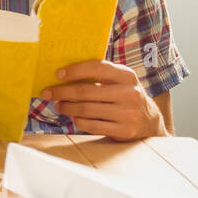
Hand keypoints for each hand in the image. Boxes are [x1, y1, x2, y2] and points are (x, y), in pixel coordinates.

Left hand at [42, 60, 164, 139]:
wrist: (150, 121)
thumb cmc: (126, 96)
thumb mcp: (120, 81)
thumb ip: (100, 75)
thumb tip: (63, 74)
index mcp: (127, 76)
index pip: (98, 67)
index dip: (75, 70)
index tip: (58, 74)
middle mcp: (130, 93)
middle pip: (85, 91)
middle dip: (61, 92)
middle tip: (47, 93)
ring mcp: (128, 113)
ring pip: (85, 109)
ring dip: (66, 107)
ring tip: (58, 105)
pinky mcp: (123, 130)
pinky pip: (90, 125)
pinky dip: (78, 120)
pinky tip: (74, 117)